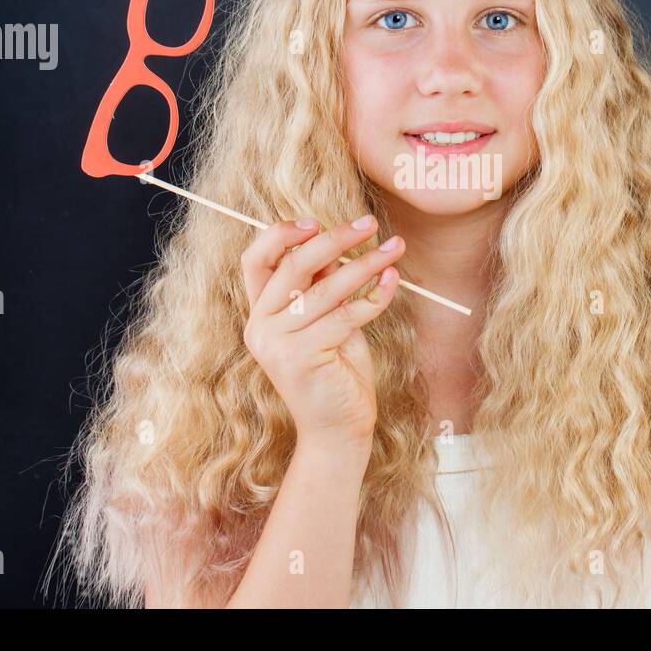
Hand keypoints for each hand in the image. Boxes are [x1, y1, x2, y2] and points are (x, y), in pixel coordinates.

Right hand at [239, 215, 404, 445]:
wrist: (339, 430)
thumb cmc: (337, 371)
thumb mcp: (326, 320)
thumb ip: (321, 286)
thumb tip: (338, 239)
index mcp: (260, 313)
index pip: (255, 259)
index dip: (281, 234)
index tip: (317, 221)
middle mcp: (260, 327)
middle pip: (294, 266)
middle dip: (335, 239)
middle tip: (371, 224)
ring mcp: (277, 344)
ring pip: (326, 290)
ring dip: (366, 264)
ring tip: (395, 249)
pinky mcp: (301, 359)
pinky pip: (345, 316)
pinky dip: (374, 297)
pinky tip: (393, 282)